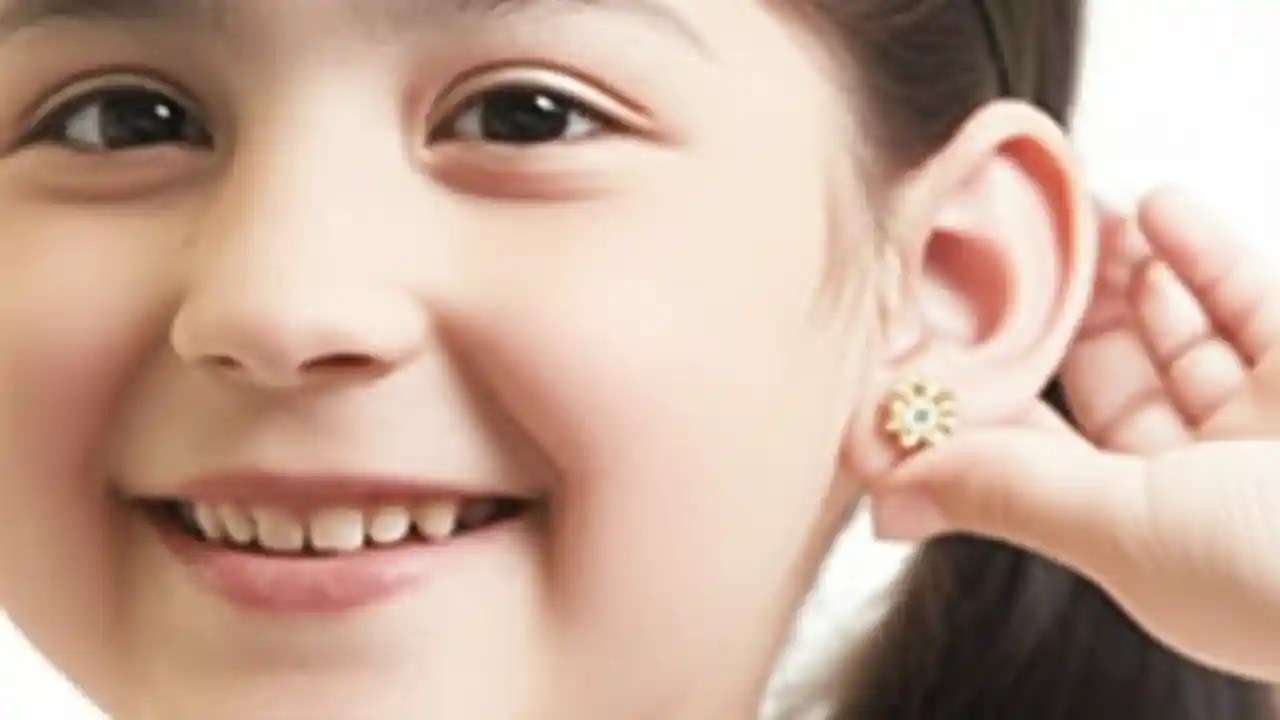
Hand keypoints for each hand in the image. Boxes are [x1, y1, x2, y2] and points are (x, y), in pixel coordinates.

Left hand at [867, 188, 1279, 682]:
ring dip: (1129, 269)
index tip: (948, 323)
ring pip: (1181, 332)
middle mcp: (1204, 482)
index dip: (995, 384)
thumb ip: (1006, 493)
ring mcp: (1269, 426)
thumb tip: (886, 496)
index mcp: (1142, 531)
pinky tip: (1158, 209)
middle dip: (1063, 309)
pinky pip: (1254, 305)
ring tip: (1079, 210)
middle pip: (1112, 377)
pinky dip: (1204, 254)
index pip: (1042, 447)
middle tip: (1016, 245)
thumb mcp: (1122, 528)